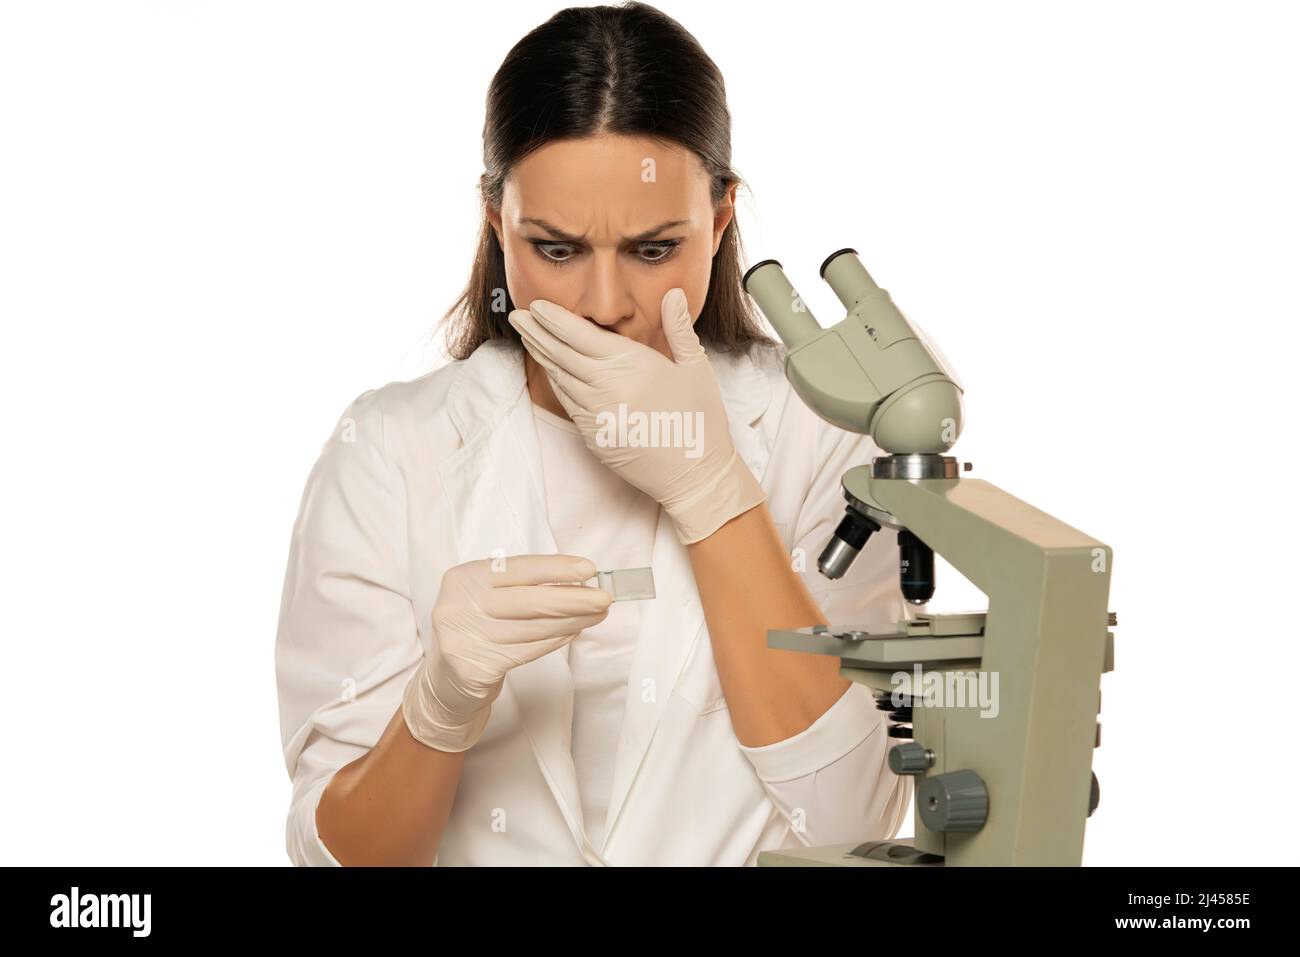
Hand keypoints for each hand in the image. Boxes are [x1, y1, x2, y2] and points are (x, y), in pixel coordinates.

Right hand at [401, 554, 612, 751]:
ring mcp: (464, 639)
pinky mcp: (475, 668)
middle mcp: (459, 606)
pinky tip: (574, 632)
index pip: (516, 568)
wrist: (446, 678)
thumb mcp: (487, 595)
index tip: (588, 569)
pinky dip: (556, 640)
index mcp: (463, 578)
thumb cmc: (477, 626)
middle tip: (605, 598)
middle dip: (573, 599)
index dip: (554, 568)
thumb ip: (521, 585)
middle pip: (527, 600)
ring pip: (533, 628)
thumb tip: (577, 580)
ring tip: (597, 614)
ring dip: (572, 621)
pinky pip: (528, 651)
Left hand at [508, 288, 764, 543]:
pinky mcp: (593, 437)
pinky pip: (569, 404)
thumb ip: (679, 328)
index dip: (555, 320)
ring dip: (542, 356)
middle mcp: (608, 387)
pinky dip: (557, 384)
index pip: (581, 336)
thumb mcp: (696, 369)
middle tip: (518, 316)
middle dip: (537, 333)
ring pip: (561, 379)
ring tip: (528, 338)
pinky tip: (552, 372)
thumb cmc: (701, 421)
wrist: (696, 476)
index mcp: (633, 365)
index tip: (537, 307)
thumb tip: (672, 294)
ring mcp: (597, 415)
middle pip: (562, 354)